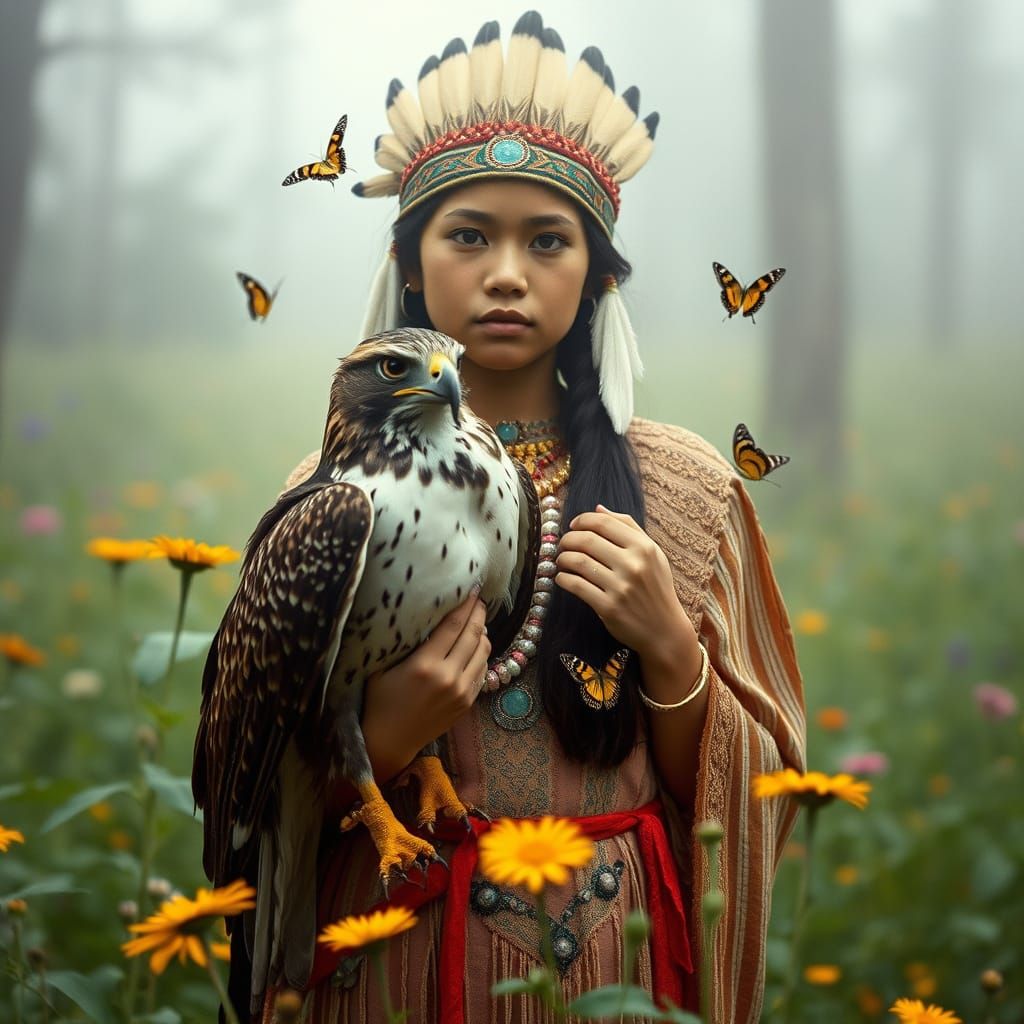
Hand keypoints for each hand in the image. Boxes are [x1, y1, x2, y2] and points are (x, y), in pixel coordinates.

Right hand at [361, 589, 490, 771]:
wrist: (390, 741)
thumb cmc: (379, 700)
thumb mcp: (381, 666)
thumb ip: (399, 641)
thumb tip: (417, 611)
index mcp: (425, 665)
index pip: (453, 625)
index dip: (465, 604)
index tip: (472, 589)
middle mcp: (448, 677)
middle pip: (473, 634)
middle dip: (478, 613)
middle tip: (478, 599)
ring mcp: (461, 692)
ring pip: (483, 652)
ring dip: (483, 632)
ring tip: (477, 620)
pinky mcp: (467, 703)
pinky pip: (483, 671)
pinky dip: (482, 654)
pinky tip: (476, 645)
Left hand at [554, 504, 698, 671]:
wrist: (664, 630)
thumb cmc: (656, 588)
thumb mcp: (652, 554)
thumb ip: (628, 527)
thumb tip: (598, 508)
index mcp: (644, 547)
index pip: (603, 523)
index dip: (582, 520)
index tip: (573, 526)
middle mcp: (633, 565)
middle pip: (587, 540)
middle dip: (568, 539)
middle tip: (563, 544)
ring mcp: (620, 587)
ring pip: (578, 562)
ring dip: (562, 558)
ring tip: (561, 560)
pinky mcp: (608, 607)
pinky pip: (576, 586)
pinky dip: (563, 579)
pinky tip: (562, 578)